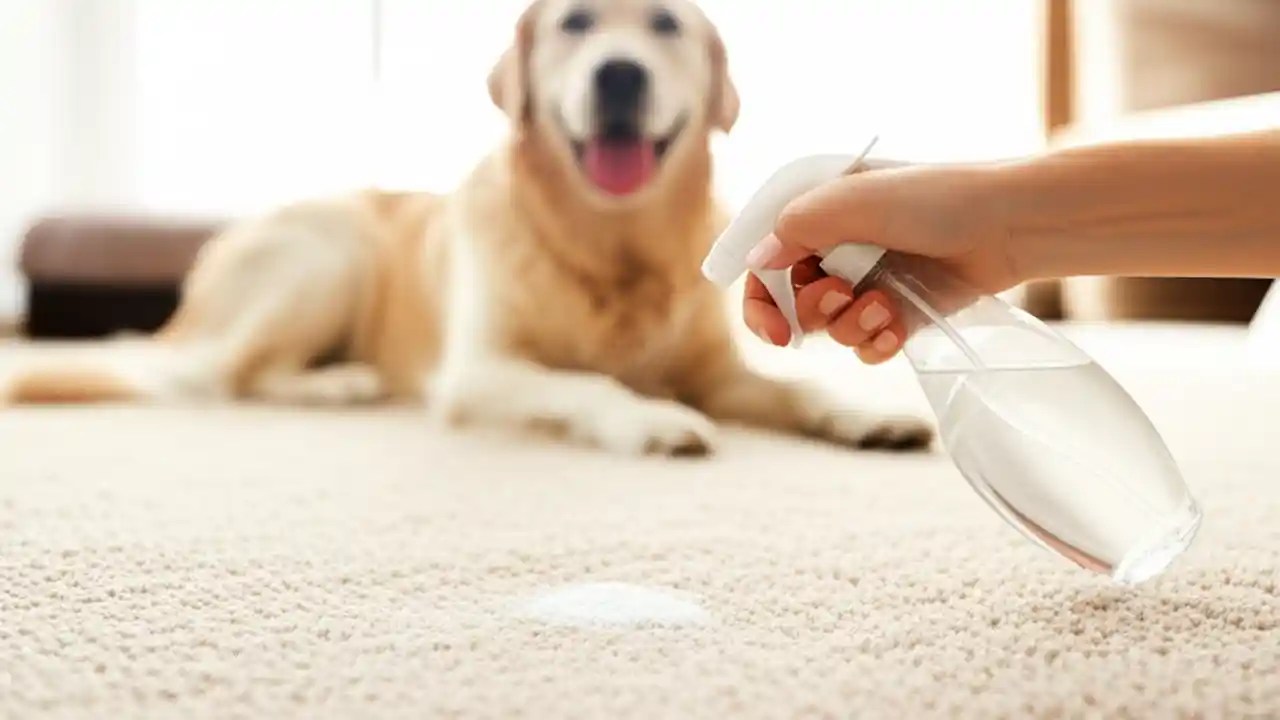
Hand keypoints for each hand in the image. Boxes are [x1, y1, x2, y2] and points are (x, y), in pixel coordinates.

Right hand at [742, 162, 1015, 361]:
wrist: (1007, 225)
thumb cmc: (933, 199)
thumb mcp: (851, 200)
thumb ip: (794, 228)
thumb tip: (757, 262)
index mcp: (816, 216)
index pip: (763, 265)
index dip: (760, 304)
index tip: (776, 333)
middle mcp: (835, 250)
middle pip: (792, 305)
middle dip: (814, 310)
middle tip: (843, 295)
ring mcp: (867, 283)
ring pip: (831, 330)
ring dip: (851, 325)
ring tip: (886, 308)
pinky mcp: (898, 312)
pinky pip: (866, 346)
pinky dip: (877, 343)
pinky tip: (898, 326)